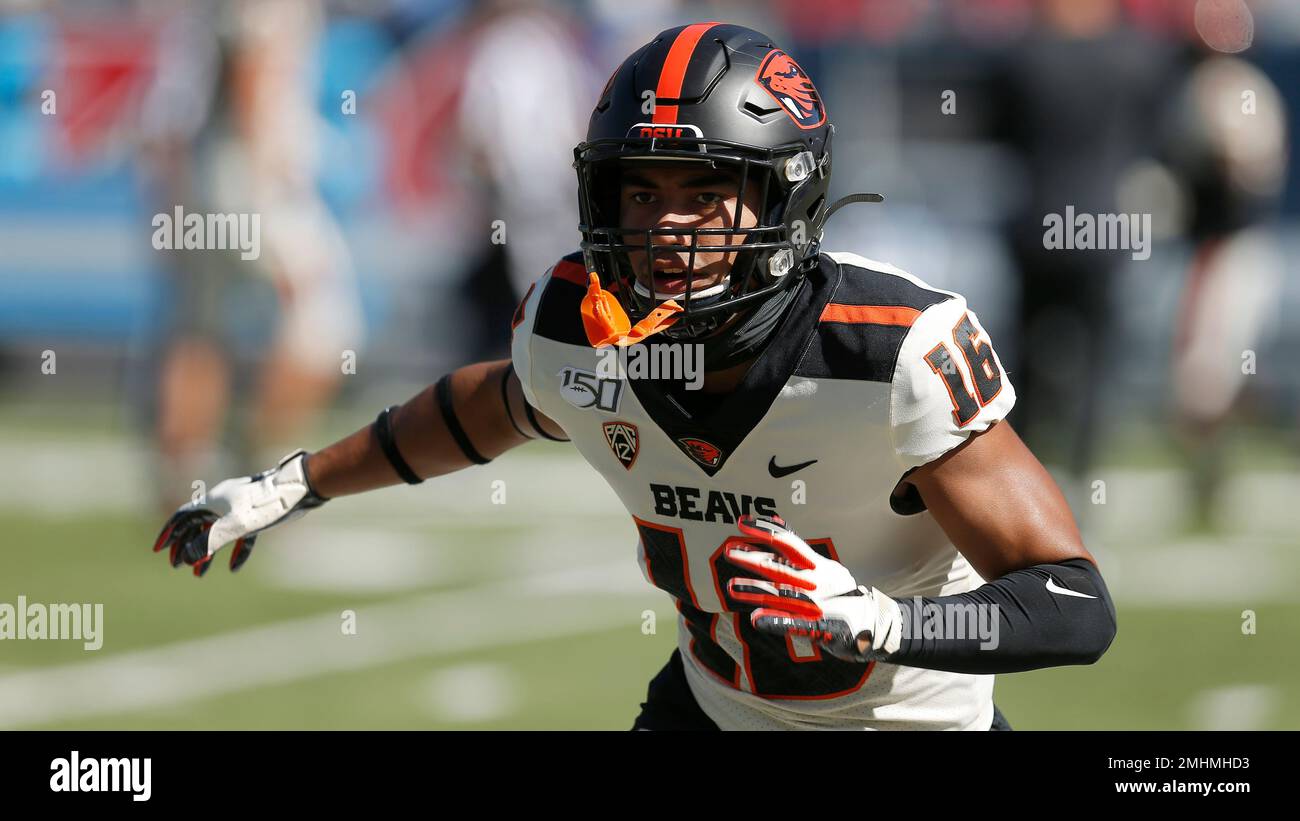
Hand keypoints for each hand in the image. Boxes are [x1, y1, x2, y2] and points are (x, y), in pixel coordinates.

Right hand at [152, 450, 327, 576]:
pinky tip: (234, 568)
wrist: (297, 490)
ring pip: (217, 533)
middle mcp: (223, 502)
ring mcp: (239, 509)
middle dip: (186, 546)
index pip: (182, 517)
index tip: (159, 550)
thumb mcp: (235, 525)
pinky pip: (240, 536)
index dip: (169, 533)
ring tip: (200, 573)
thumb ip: (210, 540)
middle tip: (178, 565)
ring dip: (207, 552)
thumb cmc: (265, 504)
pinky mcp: (256, 516)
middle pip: (197, 526)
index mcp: (212, 500)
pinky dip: (235, 551)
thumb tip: (188, 556)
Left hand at [722, 514, 901, 662]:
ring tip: (732, 587)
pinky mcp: (819, 627)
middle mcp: (815, 581)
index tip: (742, 523)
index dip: (765, 531)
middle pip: (780, 566)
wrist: (876, 623)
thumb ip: (799, 550)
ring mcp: (817, 604)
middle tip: (730, 552)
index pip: (788, 542)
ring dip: (755, 590)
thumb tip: (775, 524)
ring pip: (781, 594)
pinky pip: (794, 623)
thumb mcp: (826, 566)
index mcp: (817, 564)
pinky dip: (776, 620)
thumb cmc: (843, 593)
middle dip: (753, 559)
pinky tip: (757, 618)